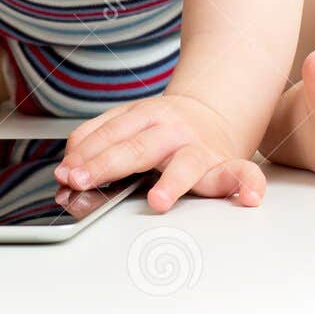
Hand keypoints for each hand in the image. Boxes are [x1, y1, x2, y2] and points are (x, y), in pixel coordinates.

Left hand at [53, 93, 264, 212]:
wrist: (215, 113)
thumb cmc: (163, 127)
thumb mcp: (127, 121)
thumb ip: (96, 138)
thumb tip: (66, 169)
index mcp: (144, 115)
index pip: (110, 134)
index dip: (86, 155)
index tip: (66, 174)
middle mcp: (172, 130)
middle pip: (137, 148)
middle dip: (107, 165)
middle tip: (82, 182)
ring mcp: (199, 148)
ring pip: (186, 164)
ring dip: (172, 183)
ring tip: (158, 200)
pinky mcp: (225, 166)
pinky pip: (241, 174)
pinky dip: (247, 184)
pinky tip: (248, 197)